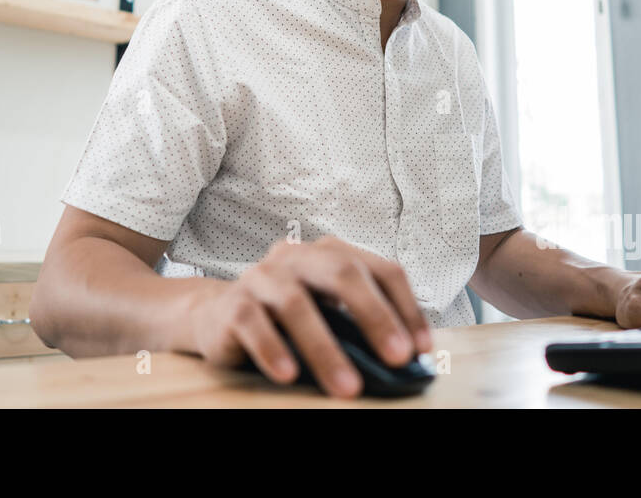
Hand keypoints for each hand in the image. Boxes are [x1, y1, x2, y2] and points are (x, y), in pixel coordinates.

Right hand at [185, 236, 432, 397]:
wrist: (217, 318)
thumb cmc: (285, 321)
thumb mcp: (328, 317)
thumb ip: (360, 327)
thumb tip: (406, 360)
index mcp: (330, 253)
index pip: (380, 268)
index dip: (406, 307)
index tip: (422, 348)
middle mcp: (298, 256)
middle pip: (341, 272)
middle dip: (374, 315)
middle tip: (397, 357)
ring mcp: (262, 276)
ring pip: (296, 303)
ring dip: (325, 348)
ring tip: (347, 387)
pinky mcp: (233, 303)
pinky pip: (253, 323)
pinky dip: (273, 349)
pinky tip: (288, 374)